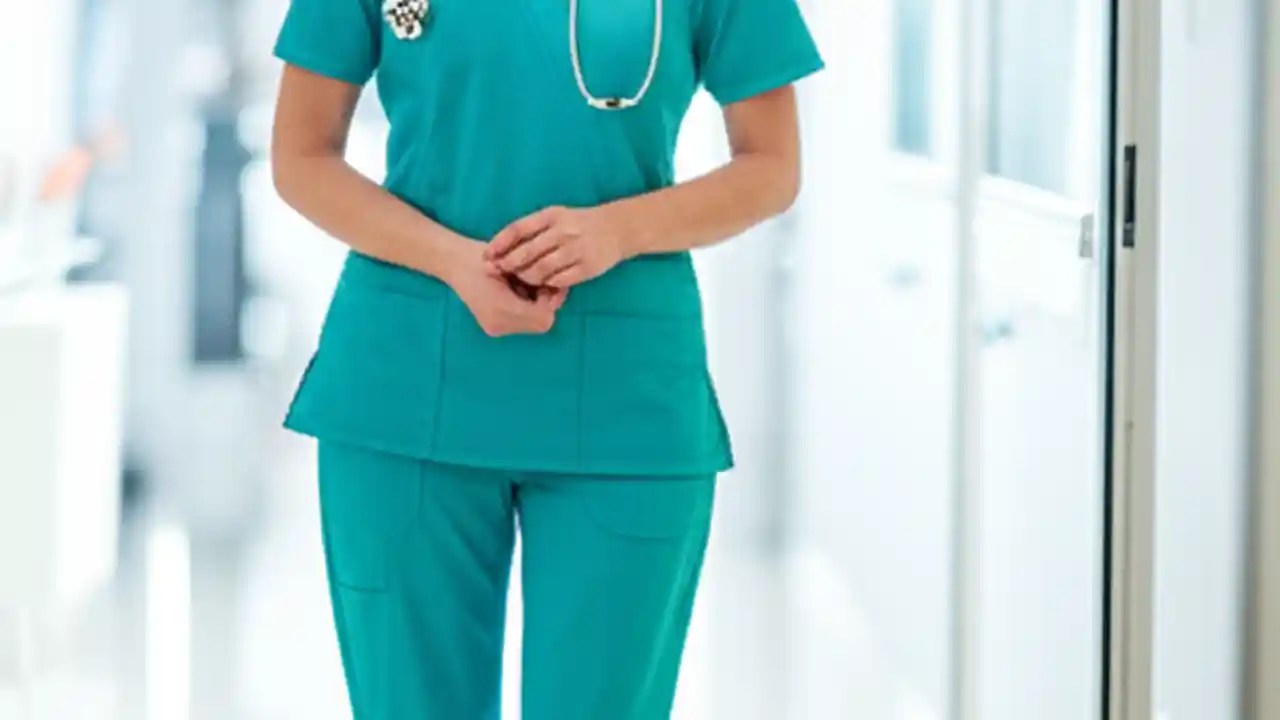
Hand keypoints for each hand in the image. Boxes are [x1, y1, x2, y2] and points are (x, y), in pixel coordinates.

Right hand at [444, 238, 566, 336]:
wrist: (453, 262)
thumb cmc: (482, 256)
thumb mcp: (512, 261)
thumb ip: (535, 277)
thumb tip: (555, 289)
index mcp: (502, 309)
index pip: (544, 317)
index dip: (549, 300)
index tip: (543, 283)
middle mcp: (499, 325)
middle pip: (540, 324)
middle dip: (545, 304)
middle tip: (540, 285)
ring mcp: (495, 329)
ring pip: (533, 325)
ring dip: (536, 307)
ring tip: (526, 287)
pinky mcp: (493, 328)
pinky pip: (521, 323)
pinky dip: (526, 310)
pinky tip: (518, 294)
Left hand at [483, 205, 634, 288]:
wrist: (616, 228)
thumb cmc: (578, 223)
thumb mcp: (555, 216)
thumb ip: (531, 228)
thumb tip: (500, 248)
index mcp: (552, 216)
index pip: (518, 229)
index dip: (499, 244)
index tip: (486, 255)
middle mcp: (563, 231)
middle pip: (526, 252)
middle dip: (508, 264)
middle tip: (497, 272)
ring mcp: (576, 250)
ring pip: (541, 269)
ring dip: (526, 277)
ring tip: (521, 279)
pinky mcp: (587, 268)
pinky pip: (559, 280)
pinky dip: (546, 284)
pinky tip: (542, 284)